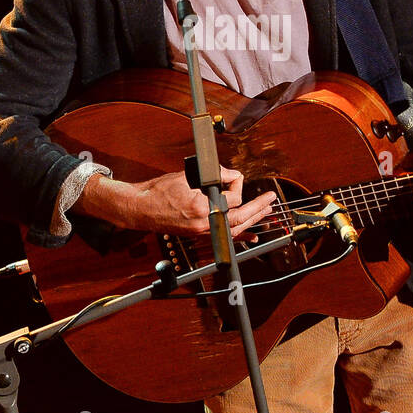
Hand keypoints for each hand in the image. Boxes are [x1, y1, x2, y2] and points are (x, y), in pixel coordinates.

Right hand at [78, 166, 276, 236]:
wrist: (141, 208)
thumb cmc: (160, 192)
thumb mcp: (188, 177)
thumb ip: (213, 176)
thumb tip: (231, 176)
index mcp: (204, 209)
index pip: (234, 199)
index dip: (236, 184)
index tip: (233, 176)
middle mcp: (205, 224)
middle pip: (241, 218)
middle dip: (258, 208)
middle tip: (271, 200)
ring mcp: (202, 232)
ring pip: (235, 229)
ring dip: (252, 220)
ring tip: (265, 213)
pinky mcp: (199, 234)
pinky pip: (225, 236)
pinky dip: (240, 234)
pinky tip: (251, 235)